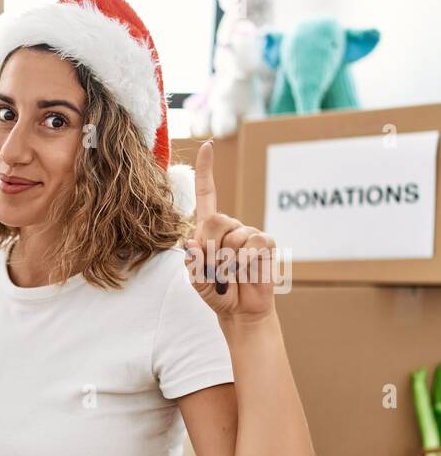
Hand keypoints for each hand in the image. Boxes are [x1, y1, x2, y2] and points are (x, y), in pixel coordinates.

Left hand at [183, 142, 279, 325]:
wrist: (240, 310)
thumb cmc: (216, 292)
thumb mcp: (196, 279)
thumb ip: (192, 262)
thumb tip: (189, 242)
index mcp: (209, 229)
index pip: (207, 193)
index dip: (207, 170)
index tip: (208, 144)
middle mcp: (230, 226)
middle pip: (215, 221)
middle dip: (211, 248)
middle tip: (216, 269)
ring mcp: (249, 233)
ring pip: (233, 237)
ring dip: (228, 262)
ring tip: (231, 273)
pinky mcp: (266, 242)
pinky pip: (253, 245)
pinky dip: (246, 262)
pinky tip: (247, 271)